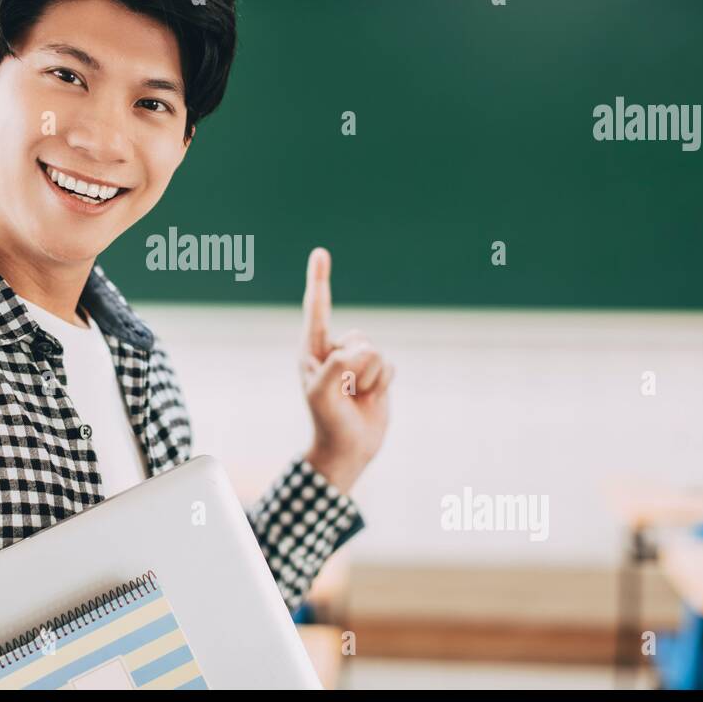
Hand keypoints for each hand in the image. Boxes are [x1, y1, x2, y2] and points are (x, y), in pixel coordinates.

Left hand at [299, 247, 393, 493]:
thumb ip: (335, 366)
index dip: (319, 279)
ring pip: (377, 351)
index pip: (317, 309)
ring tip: (355, 396)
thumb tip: (358, 351)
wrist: (349, 449)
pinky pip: (390, 365)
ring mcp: (357, 359)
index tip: (320, 252)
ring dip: (370, 379)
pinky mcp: (378, 370)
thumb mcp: (322, 394)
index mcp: (312, 349)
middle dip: (357, 370)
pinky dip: (383, 385)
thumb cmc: (328, 422)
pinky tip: (369, 398)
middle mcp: (334, 349)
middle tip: (344, 393)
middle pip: (360, 340)